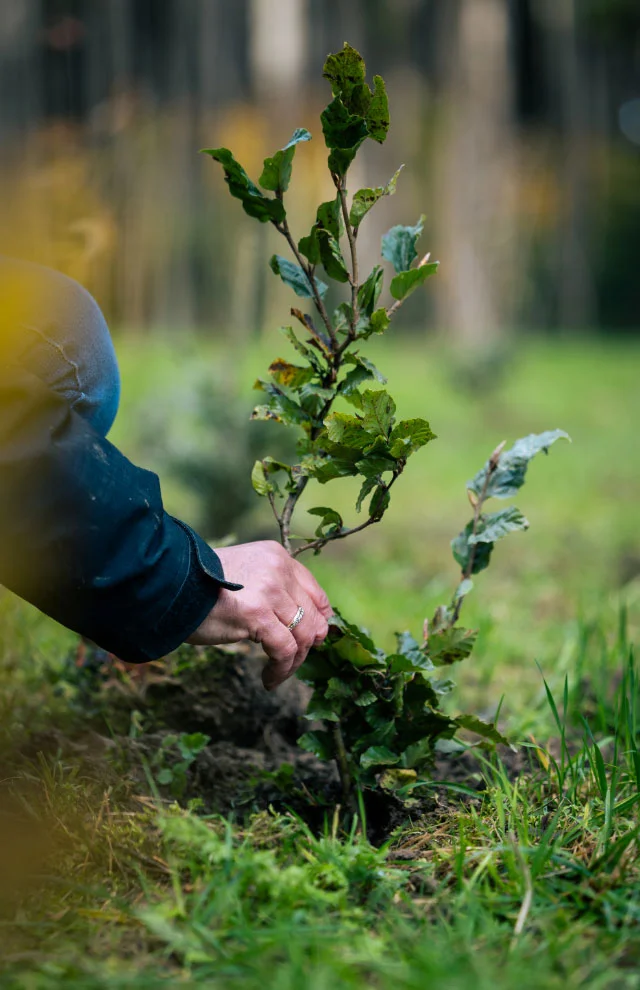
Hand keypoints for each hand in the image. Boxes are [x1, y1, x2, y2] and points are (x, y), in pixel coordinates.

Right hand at [187, 540, 332, 689]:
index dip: (318, 620)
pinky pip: (284, 650)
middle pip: (312, 616)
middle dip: (306, 645)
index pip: (314, 592)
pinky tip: (268, 678)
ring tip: (276, 673)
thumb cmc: (201, 586)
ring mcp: (269, 590)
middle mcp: (278, 569)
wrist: (169, 585)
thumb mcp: (244, 575)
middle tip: (290, 662)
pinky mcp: (257, 613)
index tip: (312, 640)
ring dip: (294, 662)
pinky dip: (281, 669)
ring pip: (303, 635)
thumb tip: (303, 624)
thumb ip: (272, 590)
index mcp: (277, 557)